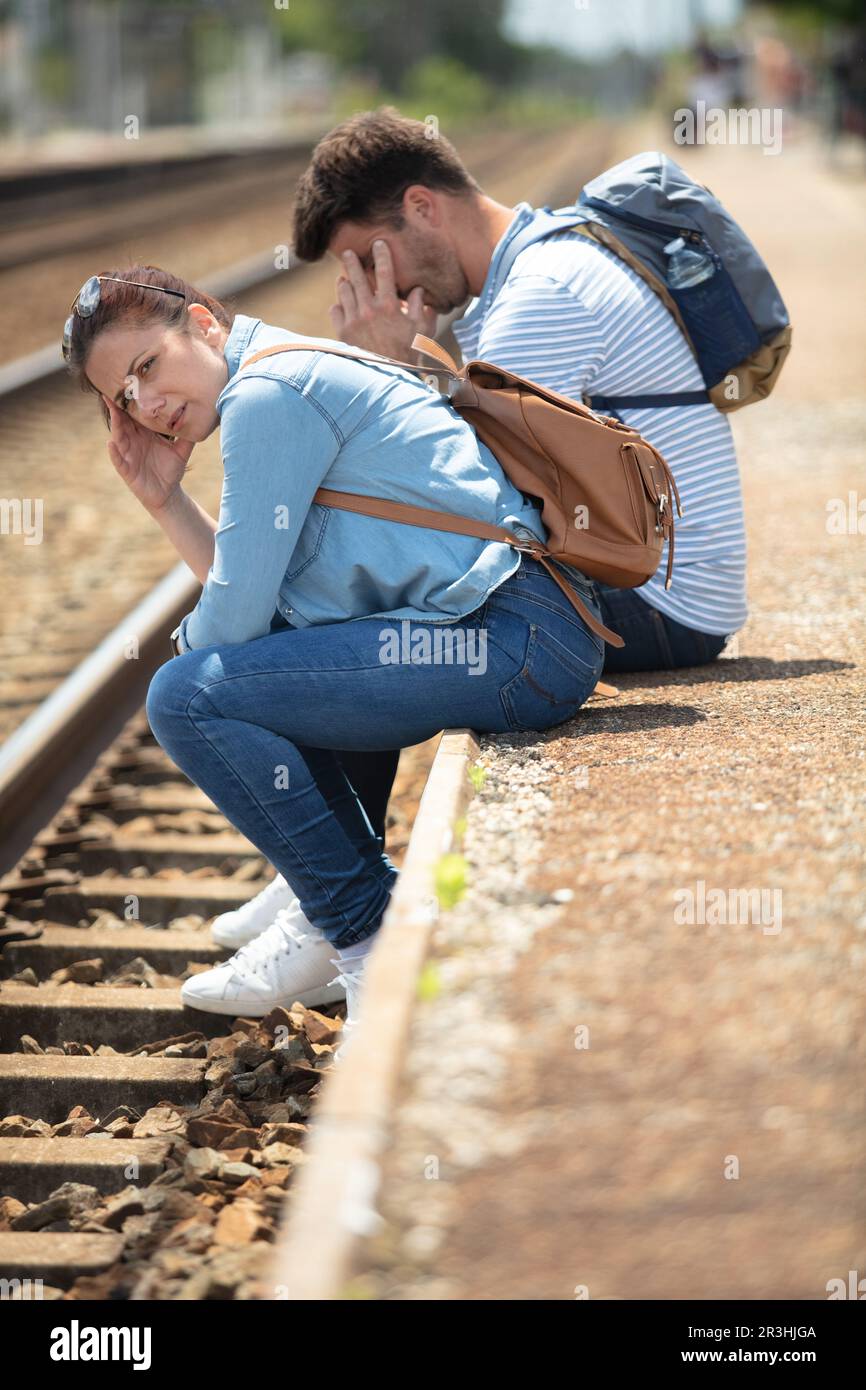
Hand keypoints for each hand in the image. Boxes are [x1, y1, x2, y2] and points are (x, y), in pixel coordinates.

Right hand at [102, 396, 193, 514]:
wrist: (168, 493)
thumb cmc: (171, 469)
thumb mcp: (182, 450)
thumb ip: (187, 435)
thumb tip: (199, 417)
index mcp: (144, 433)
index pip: (135, 415)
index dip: (130, 402)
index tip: (128, 385)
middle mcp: (133, 441)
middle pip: (122, 421)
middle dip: (116, 407)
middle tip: (111, 390)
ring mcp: (128, 455)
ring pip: (119, 436)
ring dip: (114, 424)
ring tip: (112, 410)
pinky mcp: (127, 470)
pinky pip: (119, 460)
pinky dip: (114, 452)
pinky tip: (111, 443)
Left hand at [329, 240, 436, 361]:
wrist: (388, 377)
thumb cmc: (409, 354)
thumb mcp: (422, 330)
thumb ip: (421, 307)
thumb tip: (418, 291)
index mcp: (389, 306)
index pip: (385, 272)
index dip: (381, 255)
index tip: (378, 244)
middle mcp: (369, 310)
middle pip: (357, 277)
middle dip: (352, 261)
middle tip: (348, 253)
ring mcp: (353, 321)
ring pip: (343, 292)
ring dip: (344, 283)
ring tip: (344, 278)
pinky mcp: (343, 334)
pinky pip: (335, 311)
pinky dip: (337, 306)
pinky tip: (340, 305)